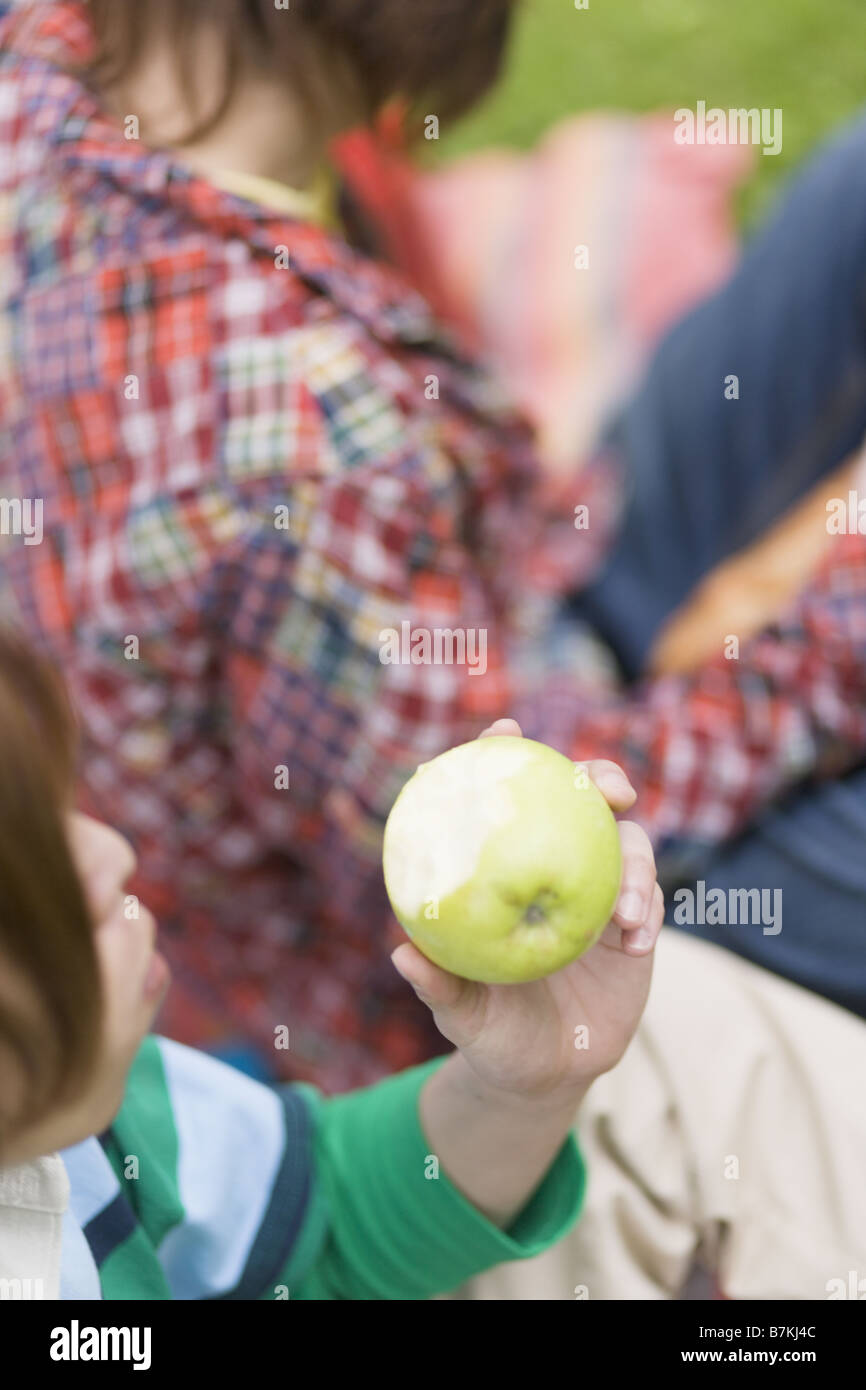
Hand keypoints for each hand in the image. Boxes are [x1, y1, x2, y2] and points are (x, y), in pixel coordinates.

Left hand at [392, 719, 662, 1109]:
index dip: (502, 756)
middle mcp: (554, 869)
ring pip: (629, 847)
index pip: (505, 801)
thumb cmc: (491, 1032)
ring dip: (634, 868)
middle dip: (600, 779)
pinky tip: (635, 941)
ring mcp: (599, 893)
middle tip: (611, 791)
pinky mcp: (636, 926)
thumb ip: (439, 985)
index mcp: (507, 873)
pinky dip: (649, 911)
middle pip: (583, 803)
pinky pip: (653, 902)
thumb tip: (401, 954)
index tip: (505, 730)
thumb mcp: (463, 1013)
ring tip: (625, 912)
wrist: (548, 1074)